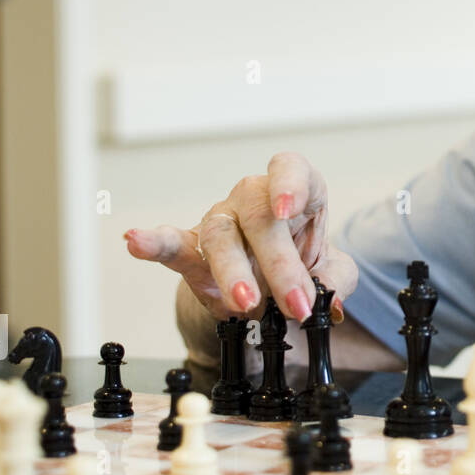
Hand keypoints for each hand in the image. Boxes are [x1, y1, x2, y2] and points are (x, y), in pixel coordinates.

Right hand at [123, 152, 357, 322]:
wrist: (272, 288)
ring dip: (233, 271)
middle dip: (279, 264)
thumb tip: (330, 299)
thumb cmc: (303, 264)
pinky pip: (173, 242)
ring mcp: (223, 219)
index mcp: (296, 191)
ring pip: (221, 236)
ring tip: (244, 302)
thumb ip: (337, 280)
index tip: (288, 209)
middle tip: (294, 304)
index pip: (291, 170)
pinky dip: (154, 243)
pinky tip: (136, 241)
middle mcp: (255, 198)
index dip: (290, 184)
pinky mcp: (194, 249)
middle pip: (259, 216)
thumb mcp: (334, 272)